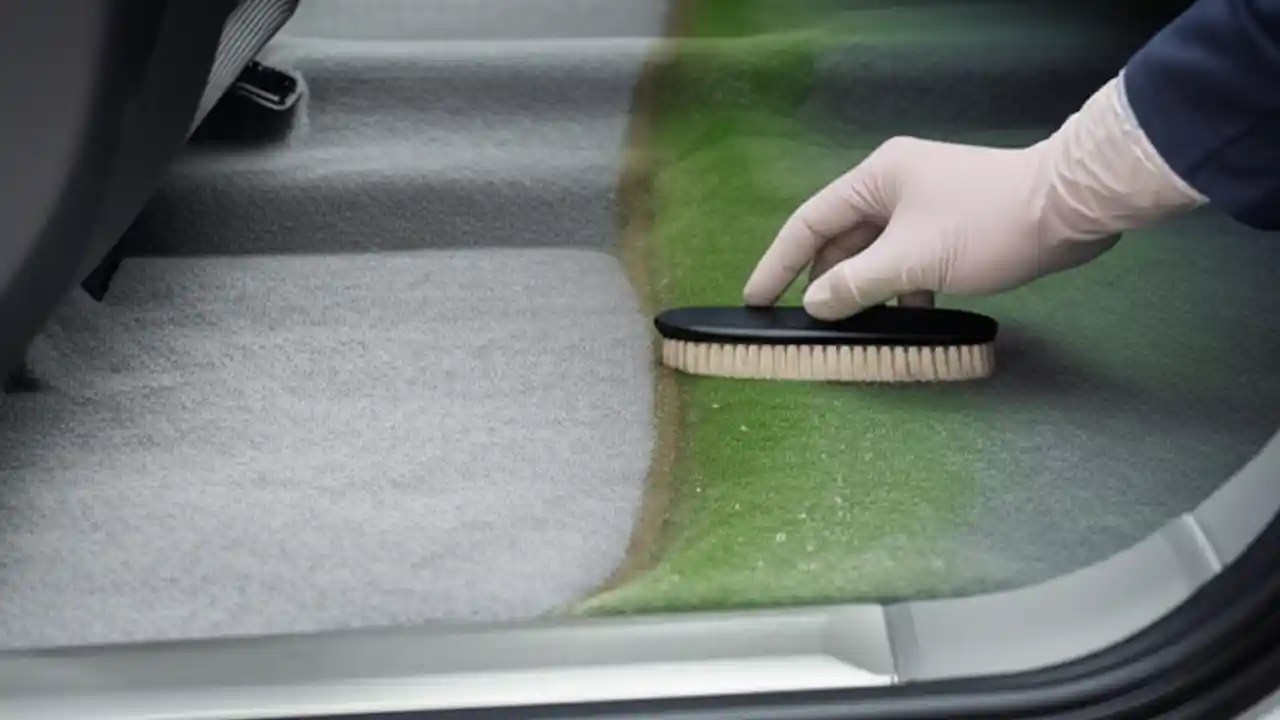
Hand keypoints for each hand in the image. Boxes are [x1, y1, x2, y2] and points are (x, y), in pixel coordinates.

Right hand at [742, 75, 1205, 319]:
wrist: (1071, 209)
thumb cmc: (986, 225)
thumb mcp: (913, 260)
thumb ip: (856, 285)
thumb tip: (815, 304)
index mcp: (876, 179)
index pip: (809, 222)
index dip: (777, 264)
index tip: (756, 300)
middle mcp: (893, 186)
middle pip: (840, 240)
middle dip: (825, 283)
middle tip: (809, 326)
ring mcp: (922, 206)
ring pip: (875, 255)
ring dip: (866, 291)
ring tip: (857, 329)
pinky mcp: (948, 227)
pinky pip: (906, 261)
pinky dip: (900, 288)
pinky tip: (907, 317)